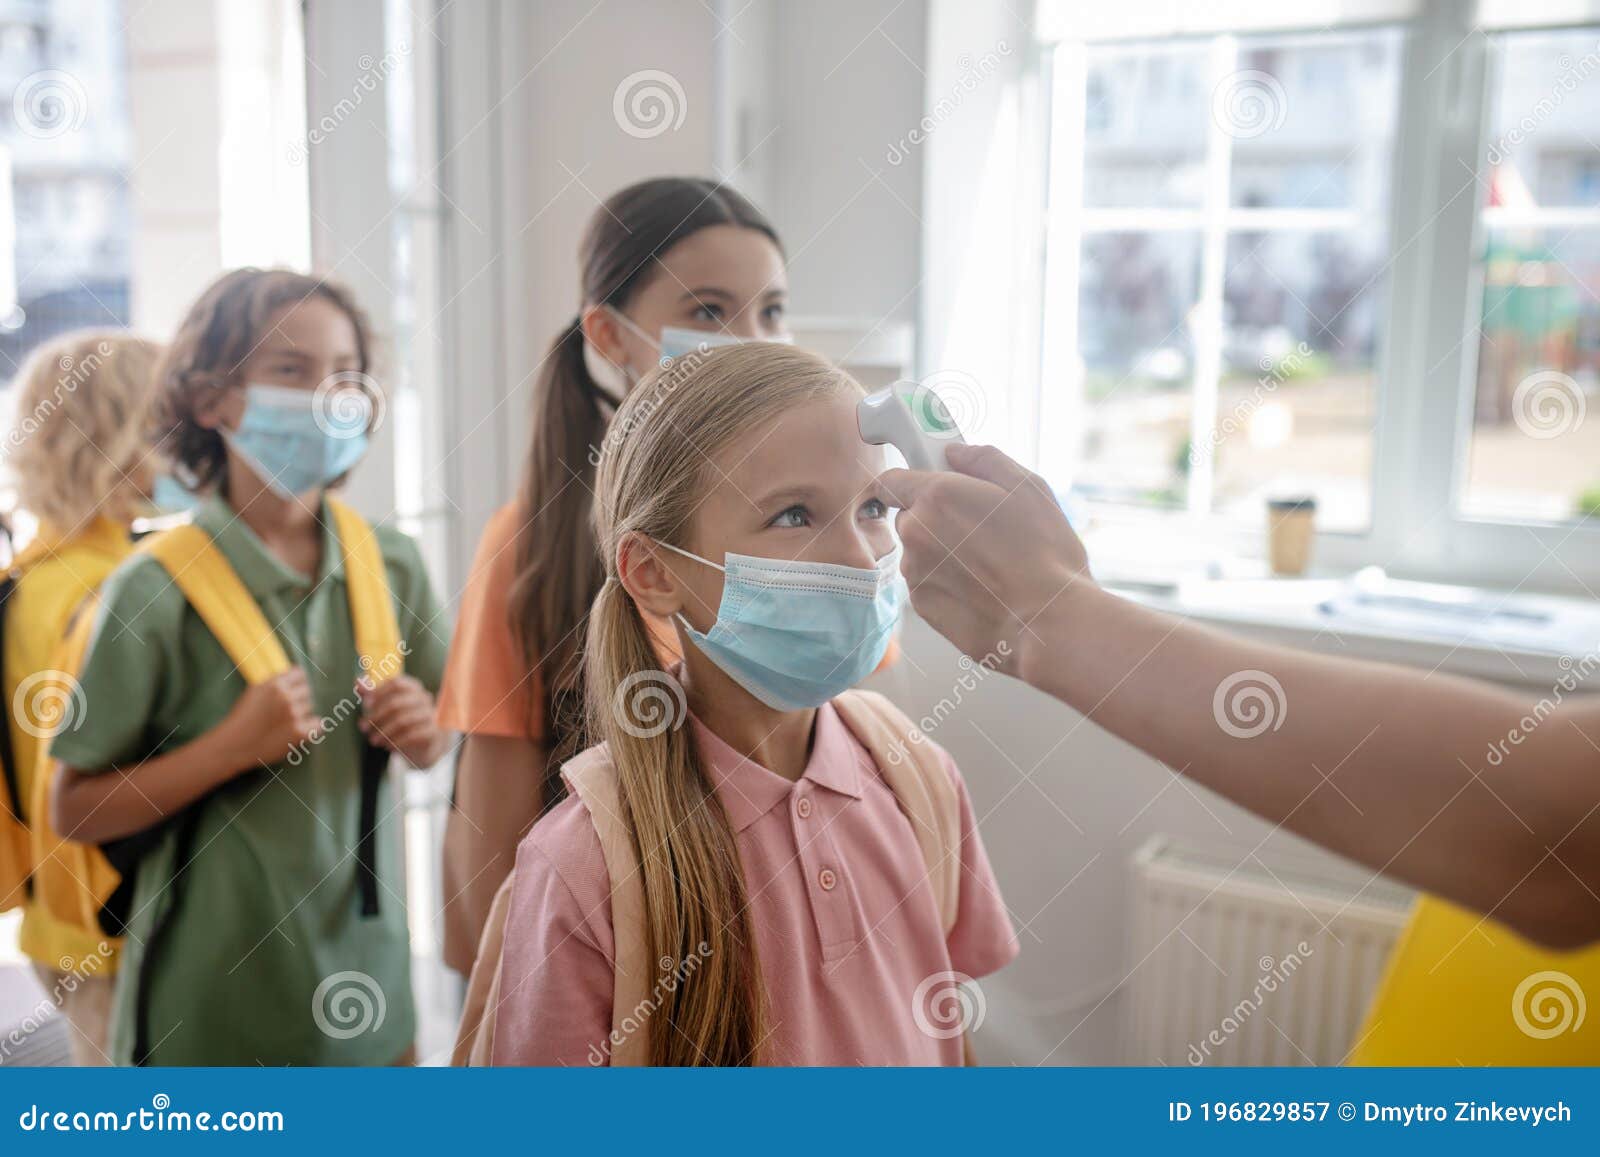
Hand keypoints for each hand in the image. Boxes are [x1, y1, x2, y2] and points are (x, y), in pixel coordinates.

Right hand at [222, 667, 319, 768]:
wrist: (233, 746)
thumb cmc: (240, 720)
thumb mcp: (254, 692)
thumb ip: (273, 684)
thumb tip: (291, 676)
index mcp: (274, 684)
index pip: (300, 674)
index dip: (297, 683)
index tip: (295, 689)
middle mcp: (286, 696)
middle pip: (307, 691)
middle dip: (299, 699)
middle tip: (286, 712)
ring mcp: (294, 714)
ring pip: (309, 708)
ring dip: (302, 715)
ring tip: (284, 724)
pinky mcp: (299, 732)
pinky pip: (318, 725)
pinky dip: (312, 729)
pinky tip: (300, 731)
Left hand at [358, 674, 447, 767]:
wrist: (424, 743)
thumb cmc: (402, 720)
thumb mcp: (385, 707)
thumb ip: (373, 695)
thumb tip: (358, 681)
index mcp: (413, 687)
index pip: (396, 683)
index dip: (379, 692)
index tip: (366, 704)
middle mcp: (424, 698)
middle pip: (396, 703)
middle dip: (376, 716)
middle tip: (363, 728)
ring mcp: (430, 714)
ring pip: (403, 721)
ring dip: (384, 732)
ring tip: (373, 740)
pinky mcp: (433, 731)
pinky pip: (413, 735)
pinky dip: (397, 742)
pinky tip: (388, 746)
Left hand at [878, 443, 1094, 681]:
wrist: (1047, 624)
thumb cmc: (1045, 555)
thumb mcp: (1028, 488)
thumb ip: (985, 459)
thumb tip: (955, 452)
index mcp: (936, 496)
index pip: (891, 480)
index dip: (910, 480)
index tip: (931, 485)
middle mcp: (916, 533)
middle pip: (910, 517)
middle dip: (936, 519)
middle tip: (979, 528)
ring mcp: (916, 573)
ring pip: (920, 553)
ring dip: (943, 554)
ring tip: (990, 565)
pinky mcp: (923, 606)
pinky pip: (928, 584)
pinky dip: (948, 584)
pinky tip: (984, 589)